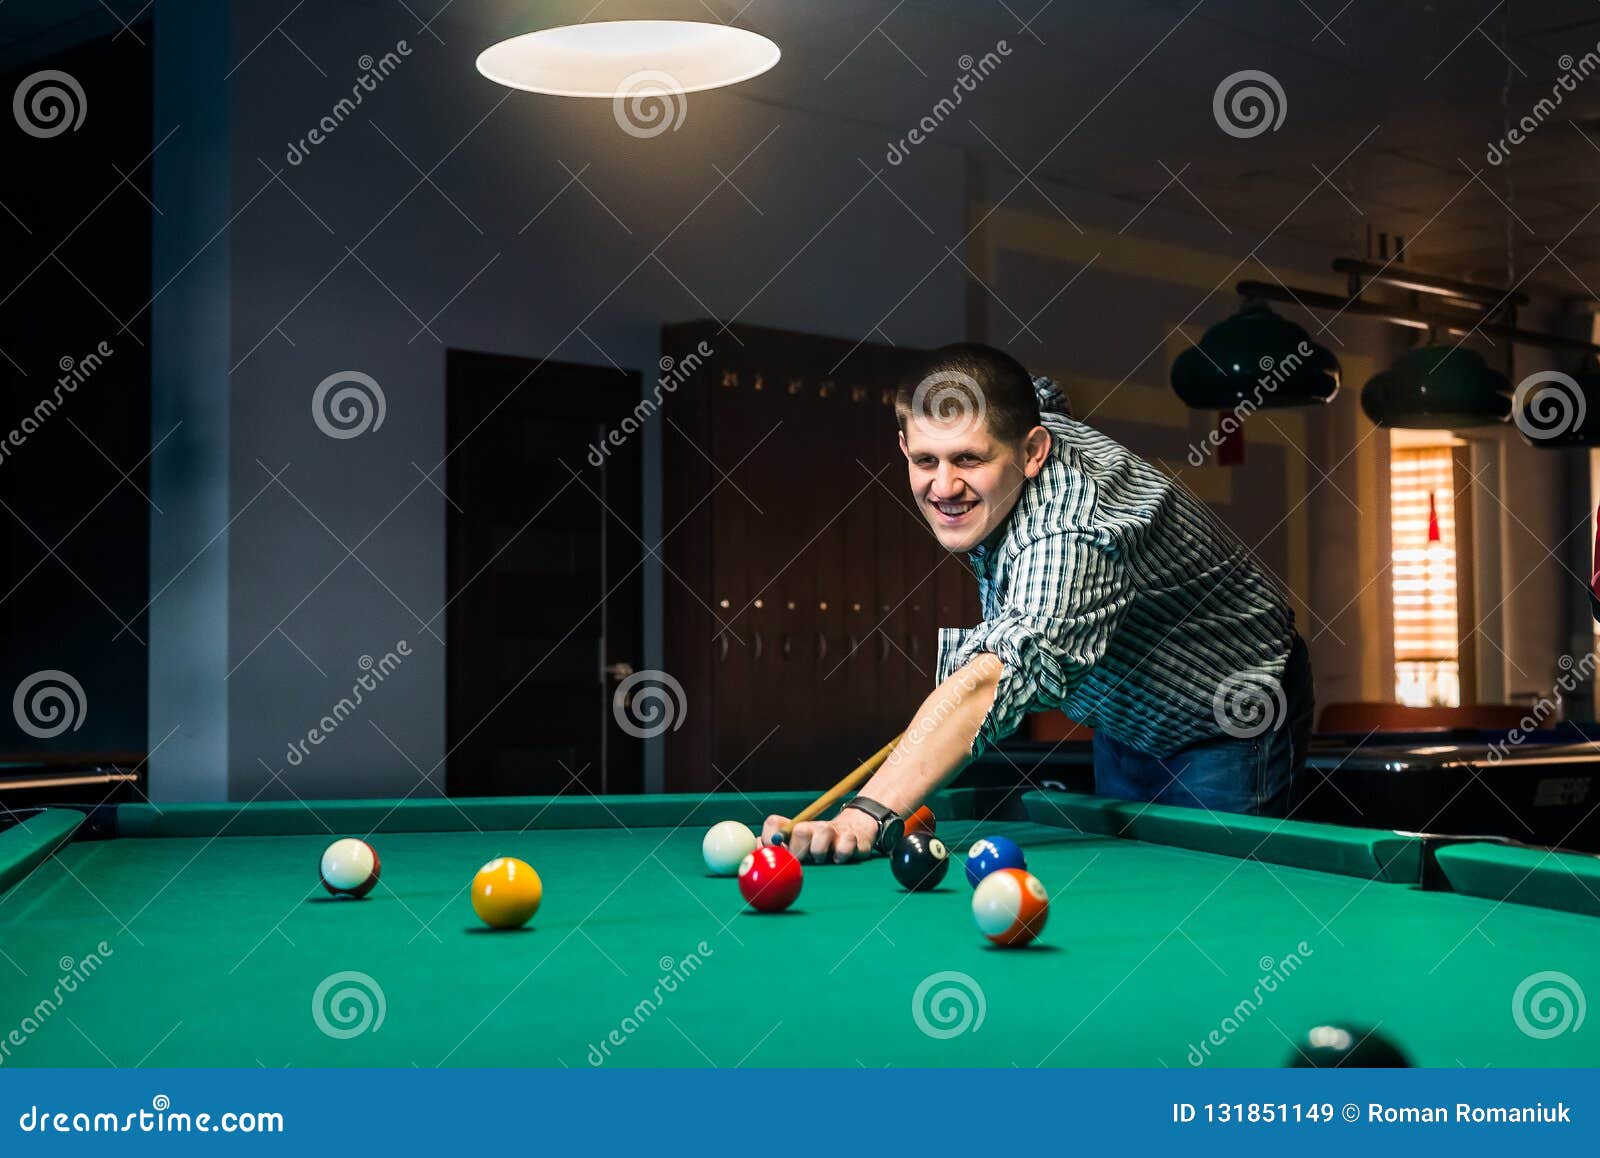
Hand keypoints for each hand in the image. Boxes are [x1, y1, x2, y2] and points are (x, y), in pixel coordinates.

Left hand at [760, 809, 878, 863]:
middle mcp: (811, 827)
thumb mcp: (794, 850)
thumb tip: (748, 860)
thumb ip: (771, 853)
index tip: (773, 852)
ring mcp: (832, 831)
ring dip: (821, 852)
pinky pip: (846, 845)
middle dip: (797, 849)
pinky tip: (839, 861)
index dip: (769, 837)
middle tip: (800, 863)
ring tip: (821, 860)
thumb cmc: (816, 848)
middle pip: (799, 829)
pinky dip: (842, 855)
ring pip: (824, 831)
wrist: (854, 834)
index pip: (774, 823)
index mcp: (792, 829)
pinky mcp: (852, 838)